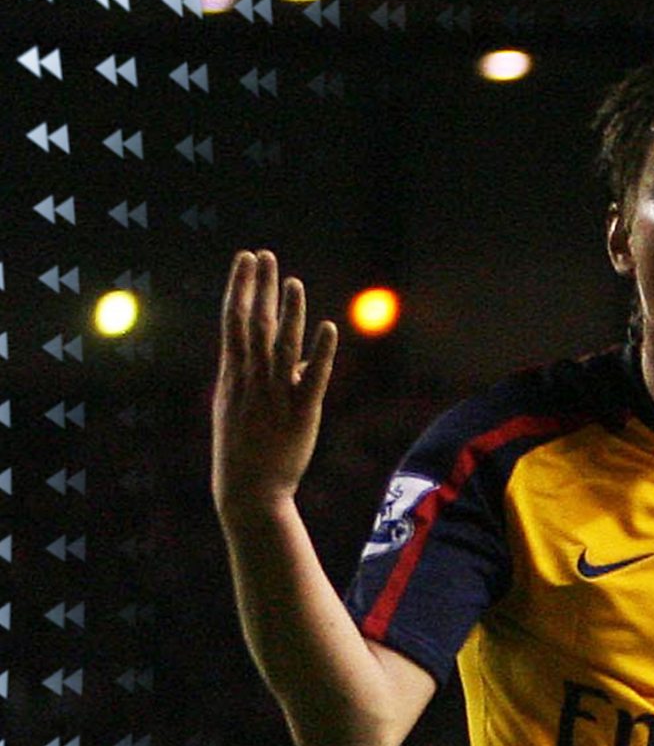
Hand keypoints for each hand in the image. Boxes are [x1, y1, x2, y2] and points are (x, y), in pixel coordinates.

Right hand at [211, 250, 337, 520]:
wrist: (247, 492)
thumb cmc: (245, 449)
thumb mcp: (245, 406)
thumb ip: (266, 377)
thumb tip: (296, 356)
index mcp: (233, 376)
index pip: (234, 321)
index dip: (240, 287)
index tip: (245, 259)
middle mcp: (251, 381)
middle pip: (254, 325)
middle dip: (258, 287)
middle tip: (264, 253)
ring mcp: (275, 397)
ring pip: (281, 347)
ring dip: (288, 313)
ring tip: (294, 281)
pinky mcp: (301, 415)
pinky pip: (312, 379)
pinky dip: (320, 353)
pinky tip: (328, 327)